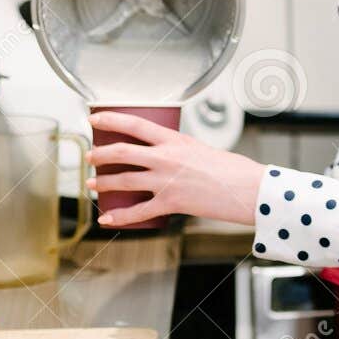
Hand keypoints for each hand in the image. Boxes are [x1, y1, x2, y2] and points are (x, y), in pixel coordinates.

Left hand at [85, 111, 264, 225]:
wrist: (247, 189)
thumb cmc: (230, 169)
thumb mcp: (200, 149)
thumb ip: (178, 151)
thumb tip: (161, 157)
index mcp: (174, 139)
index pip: (134, 124)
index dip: (110, 119)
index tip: (95, 118)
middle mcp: (166, 158)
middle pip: (121, 152)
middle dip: (100, 154)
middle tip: (90, 156)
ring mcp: (166, 181)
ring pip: (124, 180)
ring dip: (103, 183)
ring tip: (92, 185)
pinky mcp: (171, 203)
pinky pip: (138, 212)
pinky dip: (119, 217)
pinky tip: (108, 219)